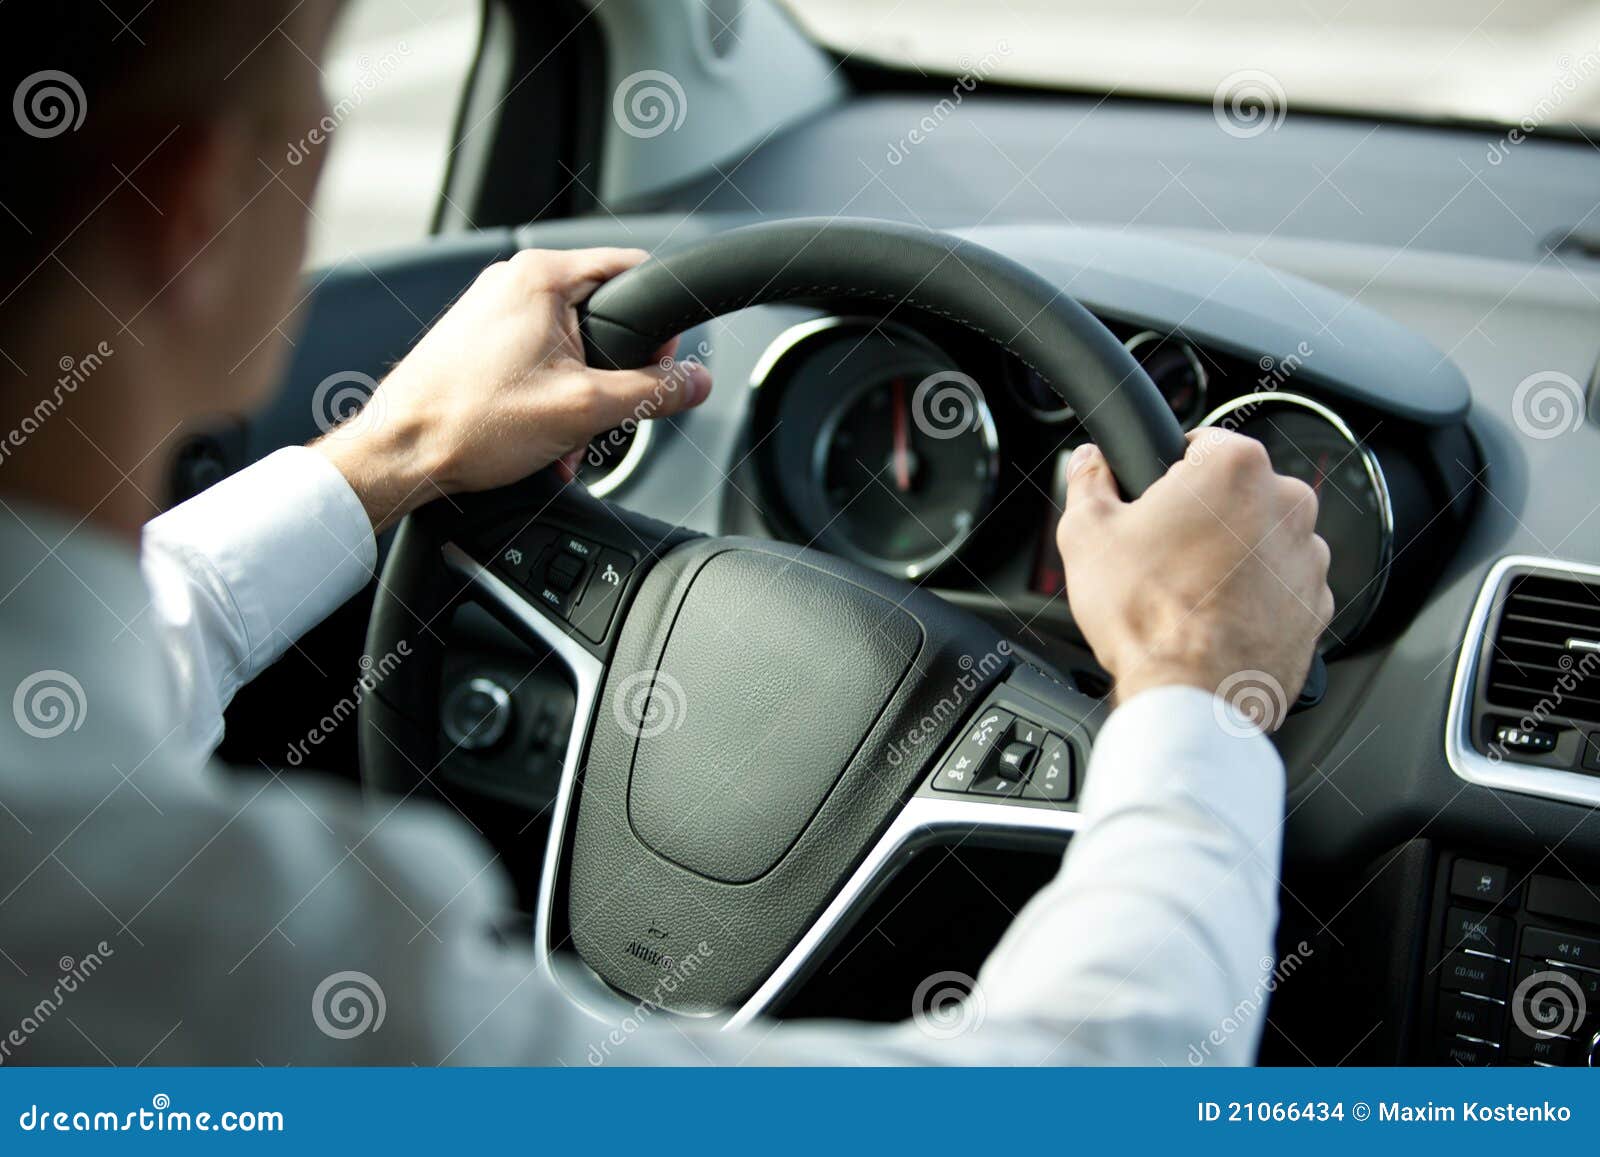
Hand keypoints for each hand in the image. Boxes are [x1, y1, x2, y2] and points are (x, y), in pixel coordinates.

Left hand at [312, 247, 710, 531]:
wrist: (400, 453)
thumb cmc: (469, 421)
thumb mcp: (585, 408)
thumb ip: (653, 391)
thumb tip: (696, 382)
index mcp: (540, 276)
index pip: (632, 269)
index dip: (660, 319)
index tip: (664, 360)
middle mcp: (513, 282)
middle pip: (603, 313)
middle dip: (614, 372)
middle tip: (607, 411)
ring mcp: (491, 311)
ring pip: (570, 345)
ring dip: (581, 395)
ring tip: (566, 435)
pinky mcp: (477, 342)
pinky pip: (537, 360)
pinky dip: (550, 397)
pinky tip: (543, 437)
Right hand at [1056, 430, 1332, 723]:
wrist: (1191, 696)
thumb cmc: (1147, 615)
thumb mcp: (1086, 535)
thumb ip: (1087, 482)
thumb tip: (1088, 463)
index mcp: (1235, 467)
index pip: (1200, 443)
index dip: (1167, 473)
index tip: (1152, 502)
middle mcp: (1287, 503)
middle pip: (1236, 492)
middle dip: (1203, 516)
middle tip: (1162, 554)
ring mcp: (1309, 557)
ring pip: (1263, 539)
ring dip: (1233, 555)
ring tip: (1188, 592)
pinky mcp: (1318, 606)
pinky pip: (1281, 587)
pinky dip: (1255, 597)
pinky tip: (1216, 618)